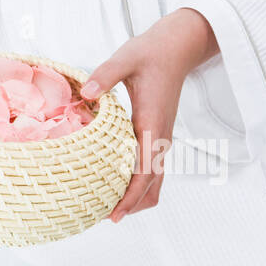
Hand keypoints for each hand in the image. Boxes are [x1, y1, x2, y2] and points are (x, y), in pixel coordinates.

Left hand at [80, 8, 218, 221]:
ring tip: (110, 208)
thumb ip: (105, 75)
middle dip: (131, 205)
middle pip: (152, 186)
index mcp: (152, 124)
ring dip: (137, 197)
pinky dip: (139, 183)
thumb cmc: (150, 53)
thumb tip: (88, 93)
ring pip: (155, 180)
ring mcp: (161, 137)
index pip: (144, 172)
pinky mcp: (158, 133)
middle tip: (104, 218)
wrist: (177, 47)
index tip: (113, 214)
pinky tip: (118, 182)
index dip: (129, 197)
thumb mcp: (125, 58)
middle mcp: (160, 137)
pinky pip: (152, 166)